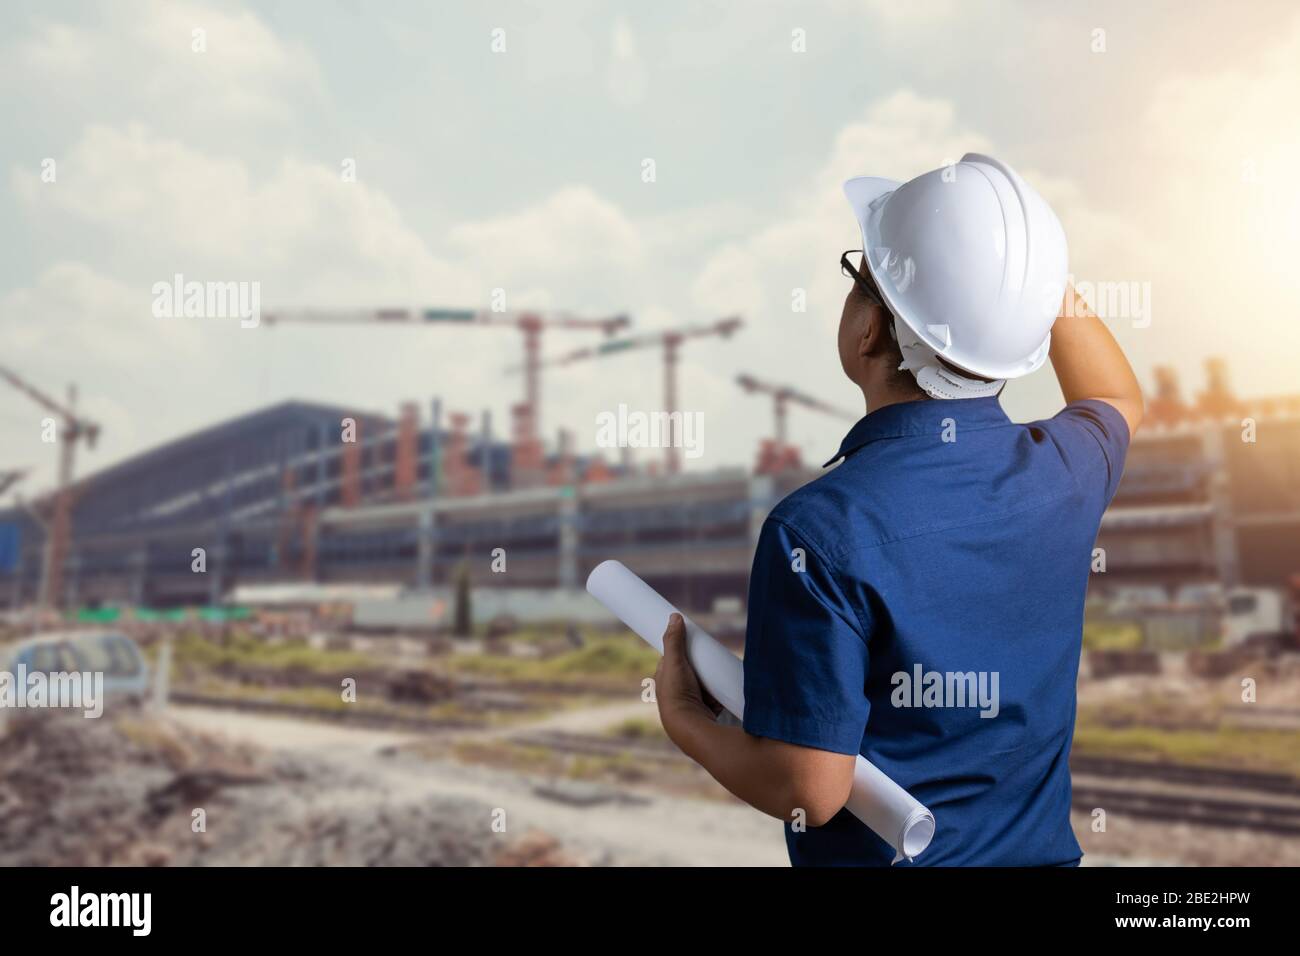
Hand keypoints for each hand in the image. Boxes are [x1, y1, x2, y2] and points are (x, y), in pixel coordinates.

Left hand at [654, 614, 721, 745]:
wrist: (690, 726)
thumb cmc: (677, 694)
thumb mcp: (674, 662)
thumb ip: (674, 641)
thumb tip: (674, 616)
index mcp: (664, 678)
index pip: (675, 658)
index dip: (685, 649)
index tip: (697, 643)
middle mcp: (676, 689)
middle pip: (692, 669)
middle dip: (702, 664)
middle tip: (711, 656)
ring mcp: (692, 699)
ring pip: (705, 682)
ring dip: (712, 679)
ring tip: (719, 671)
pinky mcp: (706, 709)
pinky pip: (716, 696)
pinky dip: (720, 692)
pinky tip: (725, 687)